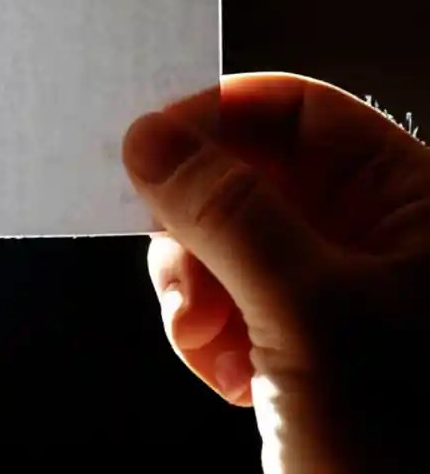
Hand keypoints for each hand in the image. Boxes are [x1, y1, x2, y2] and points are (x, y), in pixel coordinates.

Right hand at [122, 72, 429, 472]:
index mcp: (416, 210)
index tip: (151, 148)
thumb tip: (152, 139)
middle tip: (183, 272)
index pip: (302, 114)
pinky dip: (205, 333)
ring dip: (194, 291)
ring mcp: (335, 297)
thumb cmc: (404, 452)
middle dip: (197, 228)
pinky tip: (231, 377)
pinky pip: (221, 302)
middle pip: (248, 177)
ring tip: (212, 344)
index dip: (220, 117)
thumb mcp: (309, 315)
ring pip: (222, 244)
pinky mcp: (297, 346)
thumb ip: (229, 215)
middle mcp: (378, 243)